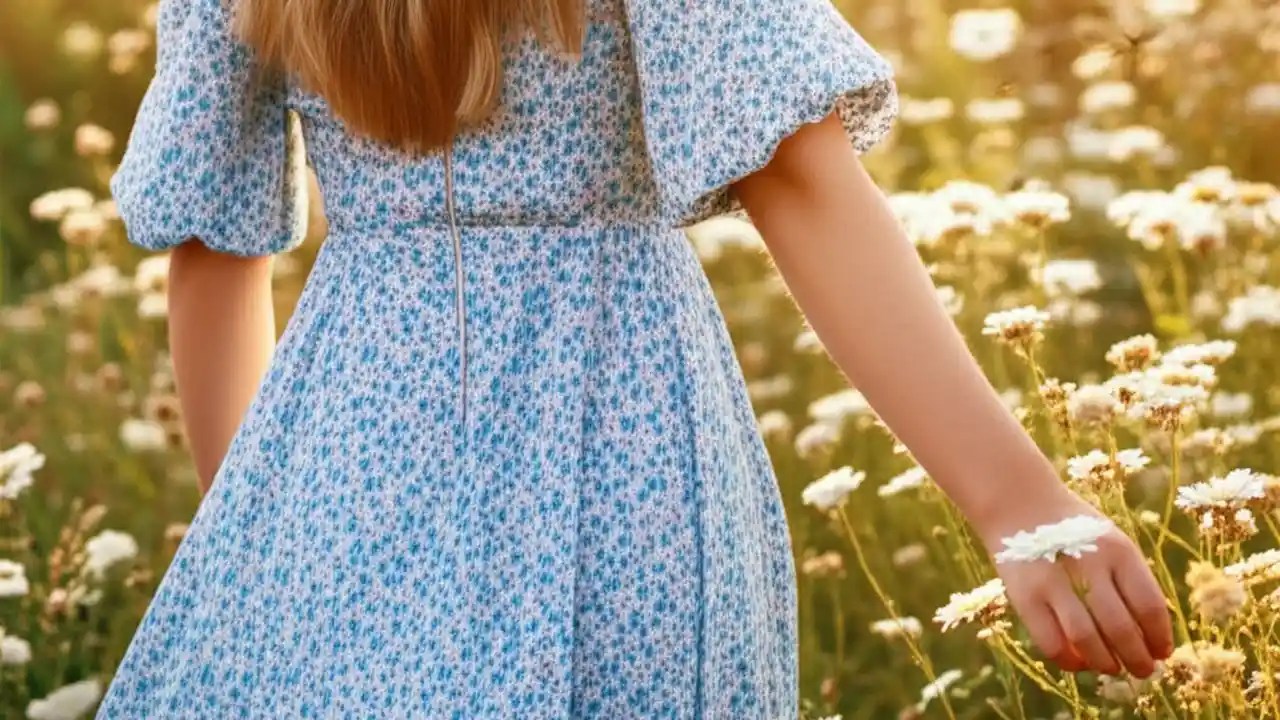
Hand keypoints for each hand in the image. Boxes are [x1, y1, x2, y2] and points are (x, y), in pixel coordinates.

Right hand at [976, 489, 1174, 677]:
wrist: (1019, 504)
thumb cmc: (1074, 530)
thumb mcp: (1112, 542)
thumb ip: (1130, 582)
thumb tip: (1149, 637)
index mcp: (1118, 551)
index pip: (1149, 605)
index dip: (1159, 637)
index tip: (1162, 652)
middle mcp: (1088, 566)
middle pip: (1121, 628)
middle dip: (1137, 659)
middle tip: (1142, 670)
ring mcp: (1053, 582)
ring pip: (1087, 640)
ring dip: (1105, 663)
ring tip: (1112, 668)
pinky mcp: (1025, 597)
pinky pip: (1051, 642)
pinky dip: (1069, 661)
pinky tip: (1078, 662)